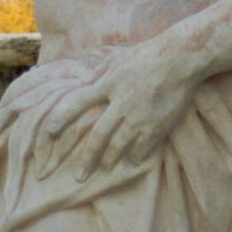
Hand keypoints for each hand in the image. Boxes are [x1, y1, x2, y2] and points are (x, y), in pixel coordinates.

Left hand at [22, 35, 201, 189]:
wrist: (181, 58)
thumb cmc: (147, 55)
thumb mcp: (117, 58)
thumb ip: (98, 72)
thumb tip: (82, 82)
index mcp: (107, 84)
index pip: (77, 103)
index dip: (61, 119)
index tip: (49, 132)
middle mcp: (120, 103)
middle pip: (98, 137)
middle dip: (87, 160)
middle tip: (79, 177)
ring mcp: (139, 117)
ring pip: (118, 147)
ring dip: (110, 160)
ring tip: (106, 167)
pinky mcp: (157, 125)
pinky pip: (142, 148)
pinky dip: (135, 156)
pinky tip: (133, 158)